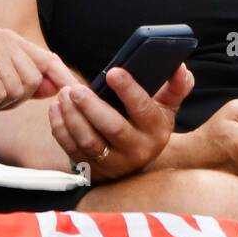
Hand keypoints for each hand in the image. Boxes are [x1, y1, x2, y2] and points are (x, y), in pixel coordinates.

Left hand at [47, 64, 193, 180]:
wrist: (136, 159)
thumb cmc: (148, 122)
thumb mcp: (166, 106)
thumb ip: (176, 86)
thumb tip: (181, 67)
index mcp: (156, 129)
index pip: (143, 109)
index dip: (129, 90)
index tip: (113, 71)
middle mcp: (137, 150)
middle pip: (112, 127)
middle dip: (91, 106)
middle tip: (74, 88)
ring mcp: (113, 163)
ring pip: (89, 140)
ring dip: (72, 116)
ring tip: (63, 94)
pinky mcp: (92, 169)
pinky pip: (71, 149)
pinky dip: (60, 128)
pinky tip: (56, 108)